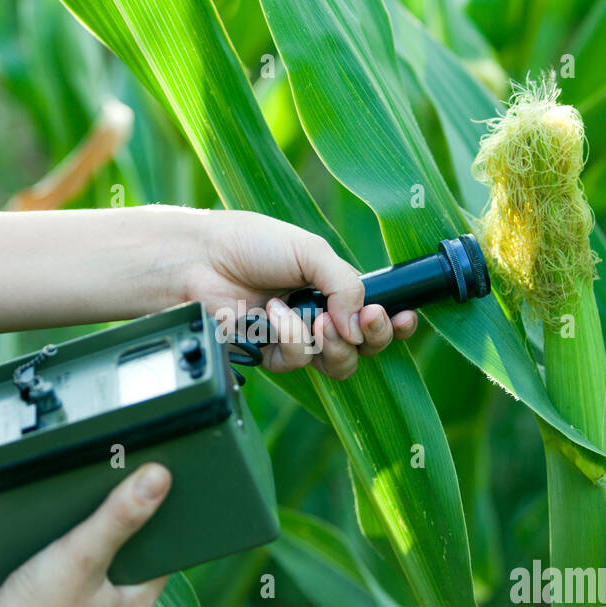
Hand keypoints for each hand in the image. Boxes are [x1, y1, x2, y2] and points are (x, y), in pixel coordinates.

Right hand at [0, 464, 171, 606]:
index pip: (161, 559)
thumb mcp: (83, 552)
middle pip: (126, 565)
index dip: (155, 527)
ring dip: (87, 549)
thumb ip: (121, 516)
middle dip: (117, 535)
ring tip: (78, 522)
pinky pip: (67, 585)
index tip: (147, 497)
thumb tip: (159, 480)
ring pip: (95, 574)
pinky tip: (48, 548)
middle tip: (109, 501)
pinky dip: (60, 566)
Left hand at [180, 209, 417, 378]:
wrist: (201, 260)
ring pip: (336, 362)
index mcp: (333, 287)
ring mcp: (295, 338)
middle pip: (364, 346)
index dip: (395, 322)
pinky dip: (289, 338)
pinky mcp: (269, 356)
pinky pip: (297, 362)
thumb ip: (345, 284)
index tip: (404, 317)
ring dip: (329, 341)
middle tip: (363, 320)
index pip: (374, 313)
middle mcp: (318, 315)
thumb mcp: (310, 251)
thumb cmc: (251, 244)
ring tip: (311, 317)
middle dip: (371, 336)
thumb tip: (360, 324)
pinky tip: (272, 315)